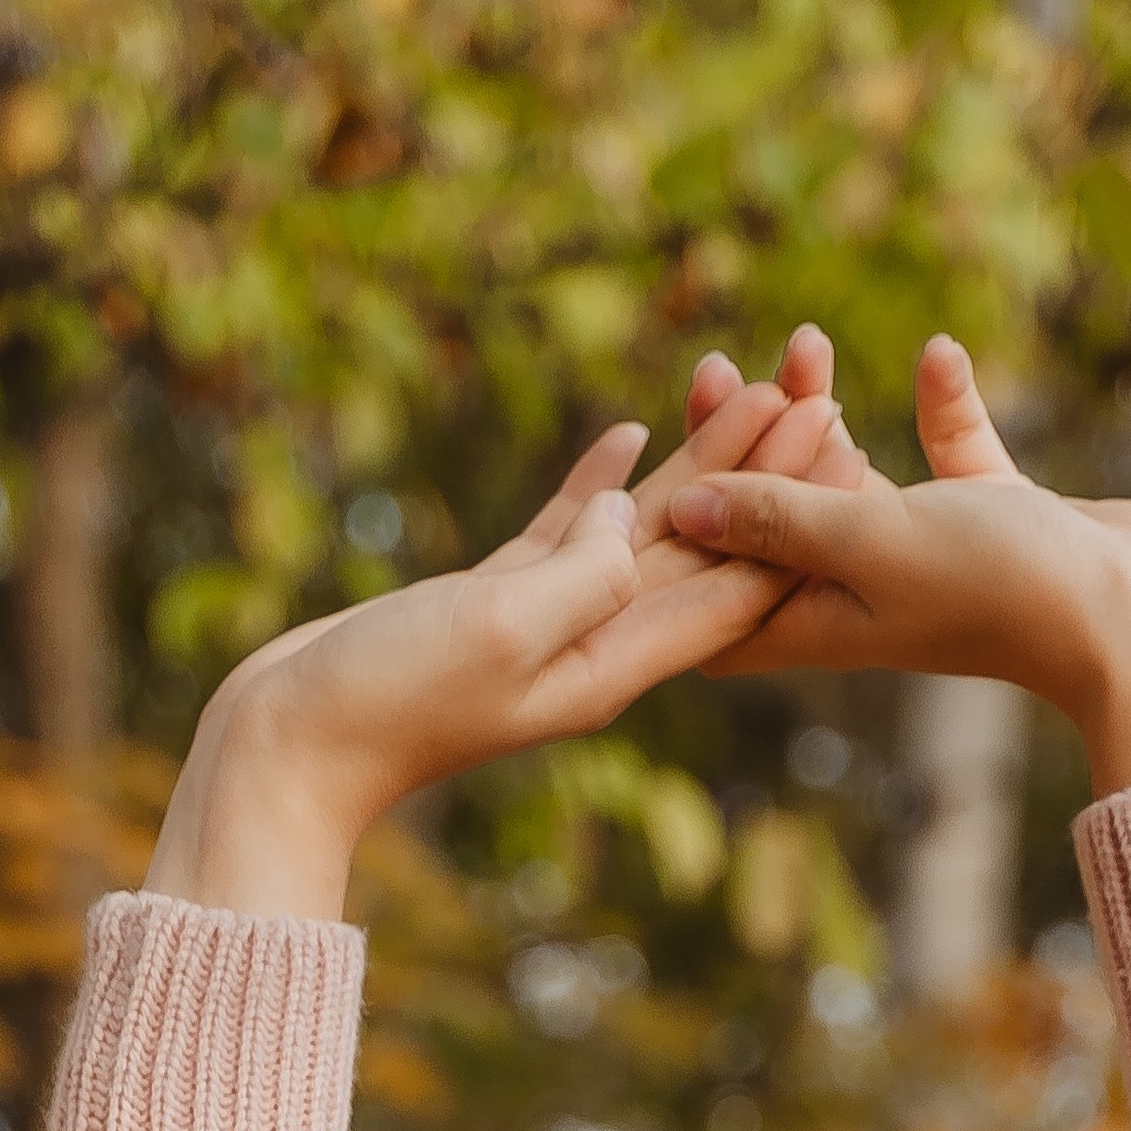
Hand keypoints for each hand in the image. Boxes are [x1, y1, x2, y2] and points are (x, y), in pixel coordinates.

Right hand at [145, 335, 855, 921]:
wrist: (290, 740)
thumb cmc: (388, 698)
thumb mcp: (497, 629)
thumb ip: (577, 574)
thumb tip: (630, 513)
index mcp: (610, 666)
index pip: (726, 589)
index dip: (788, 513)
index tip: (840, 441)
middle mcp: (590, 648)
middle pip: (700, 551)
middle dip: (763, 476)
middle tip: (820, 390)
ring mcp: (541, 623)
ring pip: (640, 529)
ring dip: (696, 464)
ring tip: (747, 389)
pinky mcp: (491, 601)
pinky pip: (567, 530)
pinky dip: (602, 480)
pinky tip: (630, 431)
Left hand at [650, 335, 1130, 797]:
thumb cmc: (1003, 587)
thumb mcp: (870, 544)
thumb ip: (776, 521)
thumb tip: (675, 511)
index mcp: (821, 623)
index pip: (719, 586)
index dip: (681, 533)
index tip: (659, 456)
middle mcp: (867, 598)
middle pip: (779, 522)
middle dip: (747, 448)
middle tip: (719, 369)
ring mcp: (932, 561)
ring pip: (855, 483)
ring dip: (824, 416)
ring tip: (804, 340)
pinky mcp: (996, 524)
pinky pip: (951, 459)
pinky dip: (942, 409)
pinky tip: (938, 353)